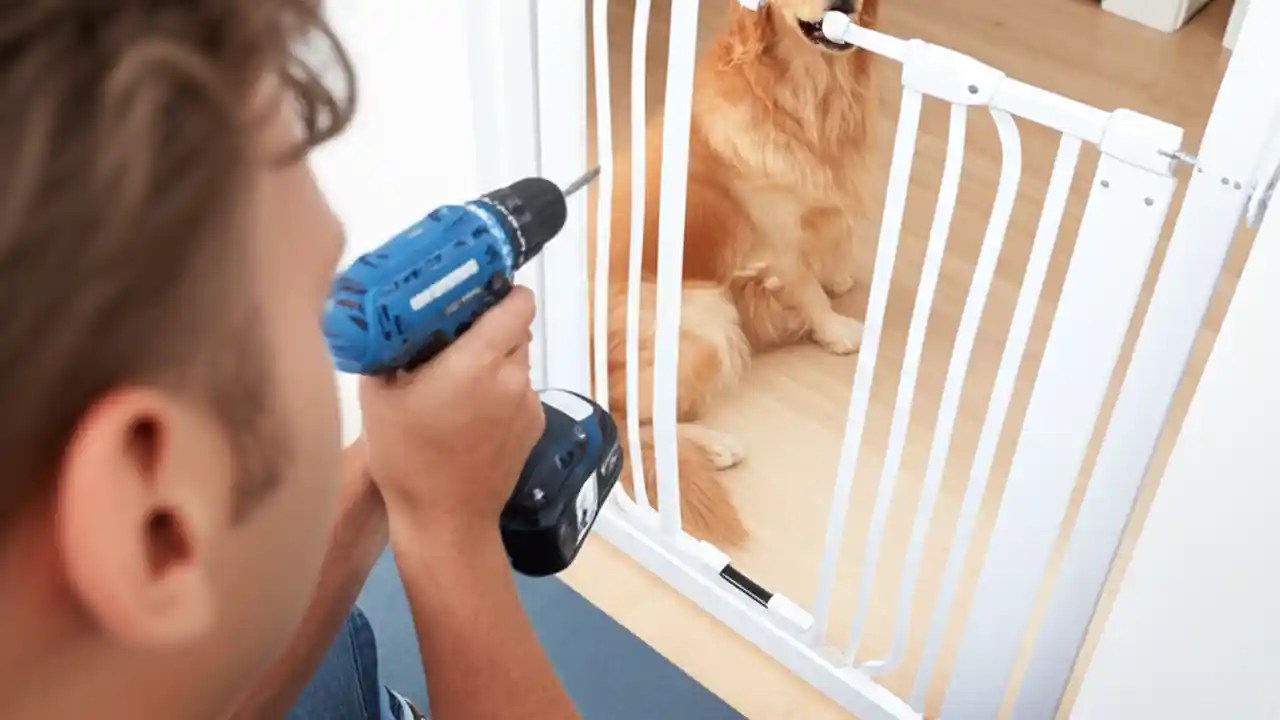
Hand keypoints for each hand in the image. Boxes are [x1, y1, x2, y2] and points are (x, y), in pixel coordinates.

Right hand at [359, 287, 544, 541]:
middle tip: (455, 338)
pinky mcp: (535, 427)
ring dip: (496, 362)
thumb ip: (391, 350)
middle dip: (490, 328)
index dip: (502, 292)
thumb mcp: (379, 397)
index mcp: (478, 361)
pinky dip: (502, 392)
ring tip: (459, 382)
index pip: (518, 303)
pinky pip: (521, 392)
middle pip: (516, 330)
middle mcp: (512, 377)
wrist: (445, 520)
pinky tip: (472, 415)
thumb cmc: (407, 458)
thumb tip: (390, 321)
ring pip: (519, 362)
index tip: (477, 294)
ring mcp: (529, 404)